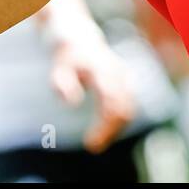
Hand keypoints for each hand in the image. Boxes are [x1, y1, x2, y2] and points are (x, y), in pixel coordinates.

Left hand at [49, 33, 136, 153]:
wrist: (80, 40)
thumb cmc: (67, 60)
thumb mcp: (58, 71)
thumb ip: (63, 85)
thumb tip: (73, 104)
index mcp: (102, 71)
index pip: (111, 103)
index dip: (104, 127)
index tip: (90, 144)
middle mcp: (117, 73)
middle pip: (123, 110)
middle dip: (110, 132)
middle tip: (93, 147)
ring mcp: (125, 76)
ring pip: (129, 109)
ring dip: (116, 129)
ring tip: (97, 141)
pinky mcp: (127, 82)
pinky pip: (129, 106)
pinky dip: (119, 122)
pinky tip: (105, 131)